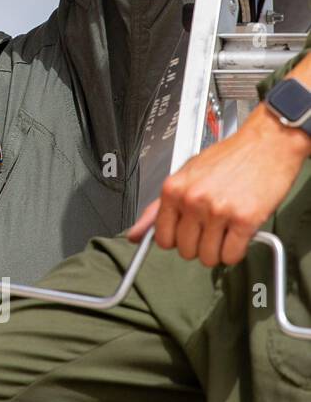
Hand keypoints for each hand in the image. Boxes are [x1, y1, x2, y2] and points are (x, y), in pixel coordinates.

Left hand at [128, 106, 310, 266]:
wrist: (267, 144)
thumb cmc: (229, 158)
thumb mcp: (186, 175)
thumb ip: (158, 208)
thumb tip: (135, 234)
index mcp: (173, 189)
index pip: (162, 237)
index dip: (175, 240)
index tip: (185, 235)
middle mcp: (192, 200)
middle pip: (184, 250)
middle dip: (198, 245)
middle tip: (210, 230)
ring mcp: (218, 211)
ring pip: (208, 257)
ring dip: (217, 251)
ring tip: (224, 232)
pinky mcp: (245, 219)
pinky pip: (232, 255)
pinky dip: (235, 253)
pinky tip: (238, 236)